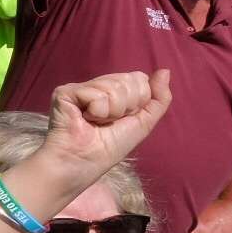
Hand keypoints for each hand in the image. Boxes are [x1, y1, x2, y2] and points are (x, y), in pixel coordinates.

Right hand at [39, 70, 172, 186]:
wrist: (85, 161)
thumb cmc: (110, 146)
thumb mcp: (144, 122)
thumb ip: (158, 98)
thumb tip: (165, 71)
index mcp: (114, 90)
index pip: (138, 78)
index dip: (139, 100)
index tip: (124, 118)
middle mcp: (97, 85)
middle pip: (128, 80)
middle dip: (126, 106)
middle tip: (109, 122)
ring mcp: (80, 87)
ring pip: (114, 87)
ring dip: (112, 112)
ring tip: (96, 122)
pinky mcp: (65, 92)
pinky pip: (97, 94)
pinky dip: (98, 112)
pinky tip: (85, 119)